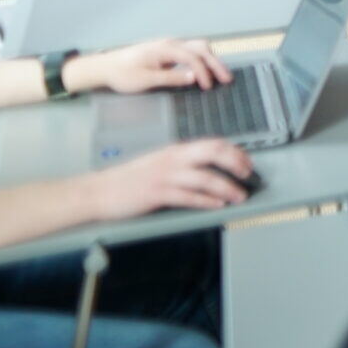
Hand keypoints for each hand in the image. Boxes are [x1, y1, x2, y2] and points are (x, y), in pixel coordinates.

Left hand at [66, 39, 231, 96]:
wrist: (105, 67)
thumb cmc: (122, 74)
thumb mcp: (145, 81)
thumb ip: (171, 78)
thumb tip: (193, 77)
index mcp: (165, 49)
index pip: (193, 58)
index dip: (204, 72)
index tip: (208, 87)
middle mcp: (170, 43)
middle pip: (201, 48)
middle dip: (216, 63)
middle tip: (227, 79)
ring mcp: (169, 45)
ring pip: (198, 47)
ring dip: (210, 59)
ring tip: (219, 74)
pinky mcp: (167, 50)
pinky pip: (191, 51)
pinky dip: (202, 59)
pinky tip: (204, 69)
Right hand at [85, 141, 251, 220]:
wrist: (99, 191)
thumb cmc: (129, 179)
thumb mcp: (159, 163)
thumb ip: (182, 163)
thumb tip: (207, 168)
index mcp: (175, 150)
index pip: (213, 143)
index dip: (234, 151)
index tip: (247, 161)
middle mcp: (173, 159)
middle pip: (213, 153)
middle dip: (236, 163)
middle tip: (249, 174)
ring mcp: (165, 176)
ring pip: (205, 177)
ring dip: (227, 187)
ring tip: (240, 196)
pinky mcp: (157, 194)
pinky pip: (188, 197)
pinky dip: (207, 201)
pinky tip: (218, 204)